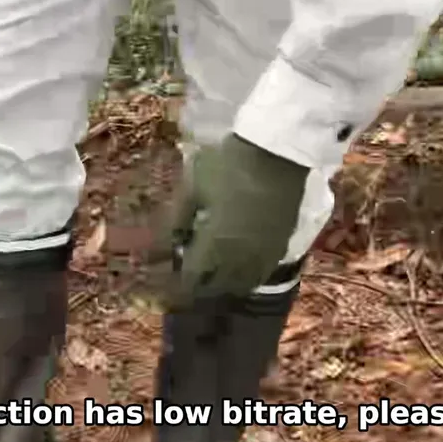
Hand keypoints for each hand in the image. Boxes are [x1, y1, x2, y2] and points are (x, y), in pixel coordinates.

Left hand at [153, 133, 308, 306]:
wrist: (277, 151)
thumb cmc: (227, 165)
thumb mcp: (192, 189)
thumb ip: (176, 222)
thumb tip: (162, 248)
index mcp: (214, 246)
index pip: (190, 282)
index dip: (174, 289)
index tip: (162, 289)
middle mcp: (240, 259)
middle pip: (214, 290)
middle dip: (195, 290)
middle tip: (183, 279)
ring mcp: (264, 255)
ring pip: (240, 286)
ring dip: (220, 287)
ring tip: (208, 276)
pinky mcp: (281, 246)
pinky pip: (260, 274)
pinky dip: (245, 279)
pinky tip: (235, 268)